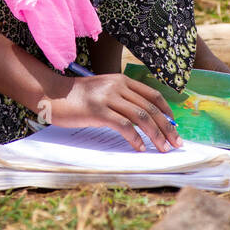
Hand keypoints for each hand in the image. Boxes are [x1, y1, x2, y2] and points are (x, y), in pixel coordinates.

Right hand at [44, 74, 181, 151]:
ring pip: (141, 117)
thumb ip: (121, 98)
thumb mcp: (104, 91)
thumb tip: (143, 119)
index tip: (175, 127)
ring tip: (163, 149)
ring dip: (155, 135)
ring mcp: (108, 97)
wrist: (52, 94)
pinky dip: (135, 138)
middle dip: (167, 127)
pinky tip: (139, 148)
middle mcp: (118, 86)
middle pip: (151, 108)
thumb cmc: (78, 97)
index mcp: (122, 81)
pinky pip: (123, 126)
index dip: (167, 112)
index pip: (153, 95)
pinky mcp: (98, 111)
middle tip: (177, 143)